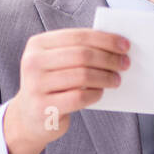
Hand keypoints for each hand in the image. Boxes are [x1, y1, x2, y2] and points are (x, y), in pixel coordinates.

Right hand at [2, 28, 130, 153]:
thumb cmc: (51, 85)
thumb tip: (115, 46)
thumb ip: (78, 51)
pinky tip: (100, 93)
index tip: (124, 45)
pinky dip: (95, 94)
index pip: (77, 36)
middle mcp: (33, 62)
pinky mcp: (43, 107)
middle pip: (82, 55)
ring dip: (105, 77)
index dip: (104, 39)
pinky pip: (79, 97)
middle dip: (108, 59)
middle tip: (125, 64)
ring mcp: (36, 86)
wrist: (28, 117)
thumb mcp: (56, 63)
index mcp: (37, 45)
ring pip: (83, 76)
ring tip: (116, 80)